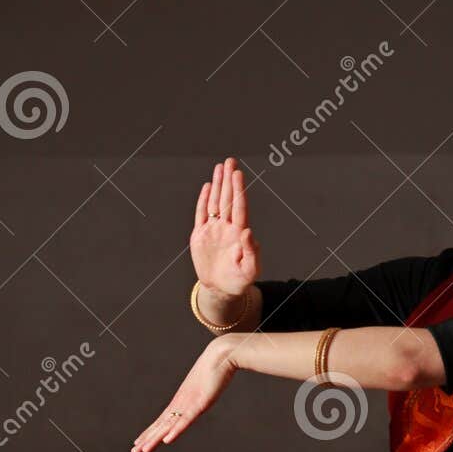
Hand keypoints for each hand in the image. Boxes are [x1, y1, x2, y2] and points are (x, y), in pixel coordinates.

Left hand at [131, 337, 236, 451]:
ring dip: (155, 438)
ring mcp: (188, 403)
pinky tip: (167, 440)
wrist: (221, 355)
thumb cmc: (214, 370)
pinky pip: (185, 420)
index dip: (150, 432)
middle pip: (161, 425)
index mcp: (181, 401)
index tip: (140, 442)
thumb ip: (199, 396)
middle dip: (147, 439)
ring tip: (143, 450)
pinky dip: (176, 430)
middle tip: (134, 451)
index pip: (162, 421)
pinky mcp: (199, 403)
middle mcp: (180, 403)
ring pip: (169, 425)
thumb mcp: (204, 388)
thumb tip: (199, 398)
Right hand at [190, 156, 260, 297]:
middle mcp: (227, 228)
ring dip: (218, 185)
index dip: (238, 190)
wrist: (221, 289)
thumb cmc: (239, 280)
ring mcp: (214, 230)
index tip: (238, 174)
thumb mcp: (250, 269)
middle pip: (228, 199)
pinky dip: (204, 200)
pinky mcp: (200, 235)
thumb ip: (251, 251)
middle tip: (230, 161)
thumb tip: (248, 232)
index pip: (239, 207)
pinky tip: (208, 186)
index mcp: (239, 234)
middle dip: (229, 180)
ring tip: (220, 167)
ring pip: (215, 202)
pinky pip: (201, 214)